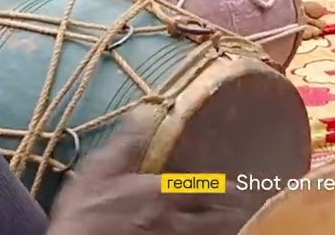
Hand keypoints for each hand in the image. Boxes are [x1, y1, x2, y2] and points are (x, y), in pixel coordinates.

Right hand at [47, 114, 253, 234]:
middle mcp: (171, 219)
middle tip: (248, 208)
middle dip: (234, 212)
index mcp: (162, 192)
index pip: (206, 189)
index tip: (244, 187)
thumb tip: (143, 112)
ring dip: (226, 229)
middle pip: (214, 218)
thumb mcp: (100, 168)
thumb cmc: (85, 210)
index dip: (228, 189)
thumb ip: (126, 142)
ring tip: (240, 224)